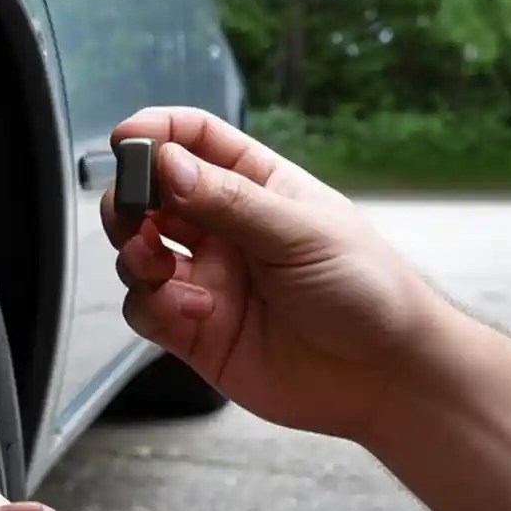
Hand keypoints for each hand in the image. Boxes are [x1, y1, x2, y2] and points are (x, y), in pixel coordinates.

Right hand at [103, 106, 446, 439]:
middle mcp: (224, 229)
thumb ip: (229, 200)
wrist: (385, 376)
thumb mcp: (300, 232)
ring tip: (156, 265)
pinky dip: (154, 307)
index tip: (126, 142)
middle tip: (132, 211)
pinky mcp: (195, 330)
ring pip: (137, 254)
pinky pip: (147, 310)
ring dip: (134, 255)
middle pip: (151, 197)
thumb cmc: (367, 289)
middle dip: (129, 200)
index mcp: (256, 186)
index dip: (156, 134)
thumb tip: (167, 165)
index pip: (194, 141)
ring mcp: (208, 279)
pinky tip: (193, 311)